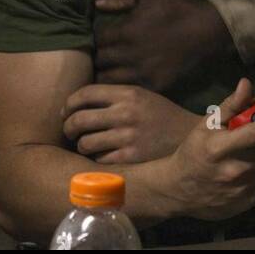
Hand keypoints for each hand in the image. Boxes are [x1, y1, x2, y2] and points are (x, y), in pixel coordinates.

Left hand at [62, 83, 200, 163]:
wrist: (189, 136)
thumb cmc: (161, 115)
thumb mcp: (141, 96)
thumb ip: (114, 97)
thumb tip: (79, 102)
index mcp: (127, 93)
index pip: (85, 93)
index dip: (69, 103)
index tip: (65, 111)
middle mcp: (125, 113)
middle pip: (79, 119)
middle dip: (68, 127)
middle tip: (68, 131)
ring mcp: (128, 136)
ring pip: (86, 143)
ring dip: (81, 145)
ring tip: (85, 145)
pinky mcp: (131, 158)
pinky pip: (100, 160)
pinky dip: (96, 159)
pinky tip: (102, 156)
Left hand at [93, 0, 233, 91]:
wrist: (208, 30)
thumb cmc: (178, 6)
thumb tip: (97, 4)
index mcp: (126, 31)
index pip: (95, 40)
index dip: (93, 37)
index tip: (97, 37)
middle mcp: (130, 55)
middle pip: (99, 61)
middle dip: (97, 56)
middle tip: (99, 54)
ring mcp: (143, 73)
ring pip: (109, 80)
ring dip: (105, 74)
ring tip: (107, 69)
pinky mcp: (155, 85)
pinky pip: (129, 90)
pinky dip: (122, 86)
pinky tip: (123, 81)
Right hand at [165, 79, 254, 220]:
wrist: (178, 190)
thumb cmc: (192, 152)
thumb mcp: (205, 125)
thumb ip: (230, 106)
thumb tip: (247, 84)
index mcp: (221, 147)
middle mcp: (234, 170)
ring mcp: (241, 190)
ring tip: (251, 155)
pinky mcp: (246, 203)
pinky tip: (246, 172)